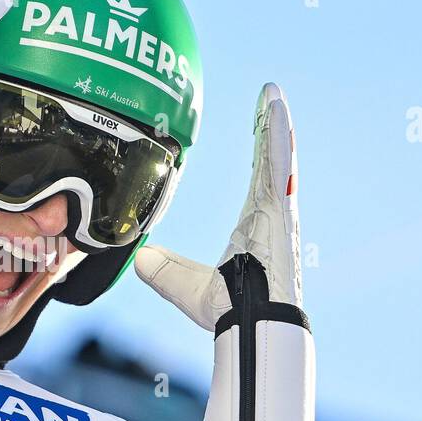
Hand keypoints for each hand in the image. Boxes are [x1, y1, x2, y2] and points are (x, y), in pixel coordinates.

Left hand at [135, 83, 301, 327]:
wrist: (247, 325)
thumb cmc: (228, 310)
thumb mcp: (183, 282)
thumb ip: (163, 268)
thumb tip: (141, 258)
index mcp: (254, 221)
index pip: (258, 175)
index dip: (261, 149)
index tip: (261, 123)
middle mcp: (271, 212)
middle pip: (272, 159)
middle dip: (271, 127)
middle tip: (269, 97)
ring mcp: (279, 211)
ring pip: (279, 157)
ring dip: (276, 123)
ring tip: (273, 94)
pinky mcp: (280, 212)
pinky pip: (279, 167)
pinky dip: (279, 139)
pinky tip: (276, 113)